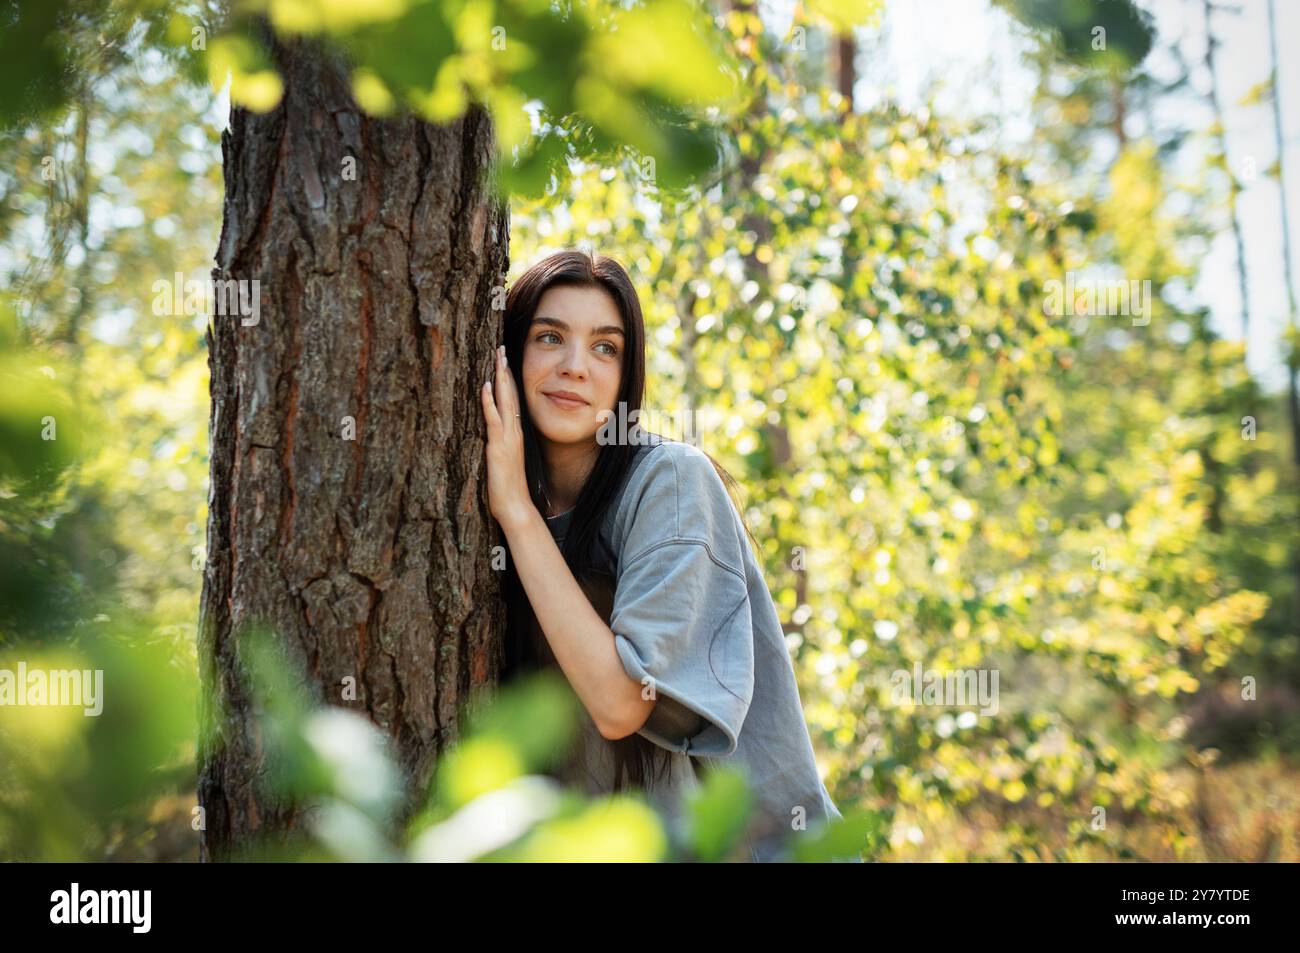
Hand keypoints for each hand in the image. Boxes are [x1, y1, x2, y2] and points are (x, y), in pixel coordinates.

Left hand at [481, 344, 533, 530]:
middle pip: (511, 394)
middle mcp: (514, 431)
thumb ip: (502, 446)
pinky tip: (486, 385)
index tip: (503, 360)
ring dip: (500, 377)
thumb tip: (495, 437)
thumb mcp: (505, 461)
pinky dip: (489, 401)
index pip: (512, 400)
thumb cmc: (508, 488)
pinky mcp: (498, 446)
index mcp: (515, 433)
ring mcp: (507, 437)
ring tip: (497, 356)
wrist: (515, 506)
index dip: (508, 379)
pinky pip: (493, 418)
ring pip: (505, 400)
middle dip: (505, 369)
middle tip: (502, 347)